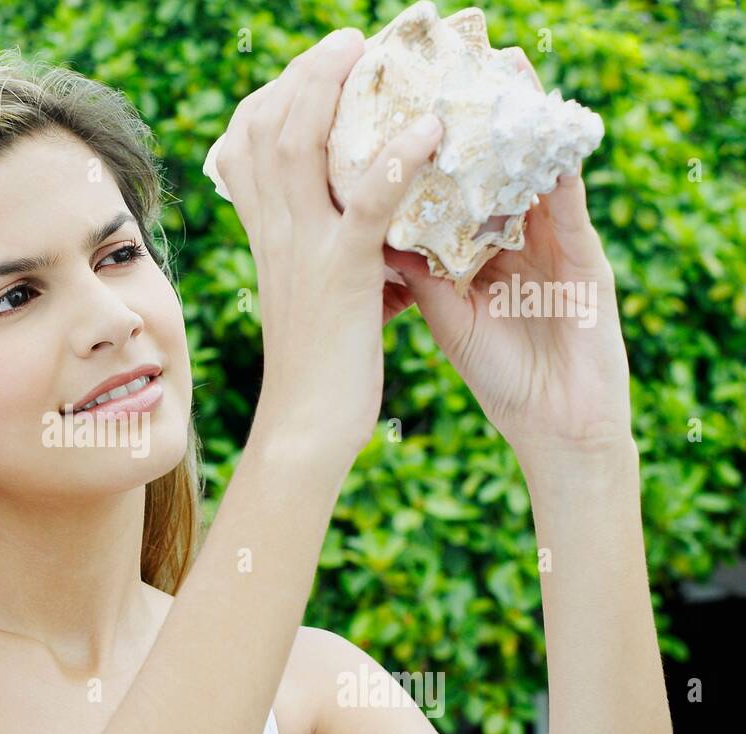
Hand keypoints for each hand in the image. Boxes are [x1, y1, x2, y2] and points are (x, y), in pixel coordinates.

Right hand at [212, 28, 443, 467]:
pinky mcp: (344, 275)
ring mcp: (306, 251)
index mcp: (268, 235)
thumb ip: (317, 249)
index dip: (273, 96)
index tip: (311, 70)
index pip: (247, 144)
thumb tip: (353, 221)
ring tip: (365, 53)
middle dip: (305, 73)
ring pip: (301, 148)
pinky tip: (430, 128)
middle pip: (269, 127)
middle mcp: (277, 233)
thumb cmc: (318, 363)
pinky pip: (367, 205)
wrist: (306, 425)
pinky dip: (398, 161)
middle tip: (348, 42)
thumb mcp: (306, 292)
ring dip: (332, 90)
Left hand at [383, 48, 631, 471]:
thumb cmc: (502, 377)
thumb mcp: (448, 319)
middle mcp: (514, 242)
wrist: (558, 425)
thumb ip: (418, 276)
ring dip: (516, 137)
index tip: (399, 127)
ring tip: (498, 90)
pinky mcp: (585, 257)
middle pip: (491, 176)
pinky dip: (557, 172)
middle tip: (449, 84)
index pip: (452, 197)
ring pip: (531, 177)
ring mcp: (552, 245)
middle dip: (472, 135)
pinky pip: (569, 206)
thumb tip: (371, 234)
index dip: (429, 164)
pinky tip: (544, 139)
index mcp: (478, 256)